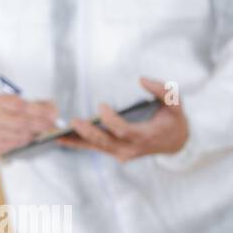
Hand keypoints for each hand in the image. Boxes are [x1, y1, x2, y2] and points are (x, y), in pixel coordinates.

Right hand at [0, 94, 59, 156]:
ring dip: (33, 135)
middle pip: (21, 122)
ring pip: (19, 135)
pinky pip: (15, 145)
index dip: (38, 111)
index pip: (20, 105)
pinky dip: (26, 142)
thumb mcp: (33, 104)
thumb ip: (45, 107)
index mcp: (2, 101)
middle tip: (51, 126)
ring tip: (41, 132)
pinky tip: (30, 138)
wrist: (4, 125)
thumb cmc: (20, 113)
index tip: (52, 116)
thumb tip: (53, 115)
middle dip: (39, 124)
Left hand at [58, 76, 188, 161]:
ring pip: (96, 147)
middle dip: (88, 132)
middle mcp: (131, 148)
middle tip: (74, 121)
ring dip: (75, 140)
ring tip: (55, 132)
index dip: (111, 121)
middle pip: (105, 142)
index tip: (101, 106)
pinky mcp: (114, 152)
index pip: (124, 131)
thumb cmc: (173, 120)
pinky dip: (77, 143)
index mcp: (146, 136)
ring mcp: (122, 153)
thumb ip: (162, 90)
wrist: (177, 143)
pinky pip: (94, 148)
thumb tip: (142, 79)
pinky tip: (60, 137)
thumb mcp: (176, 103)